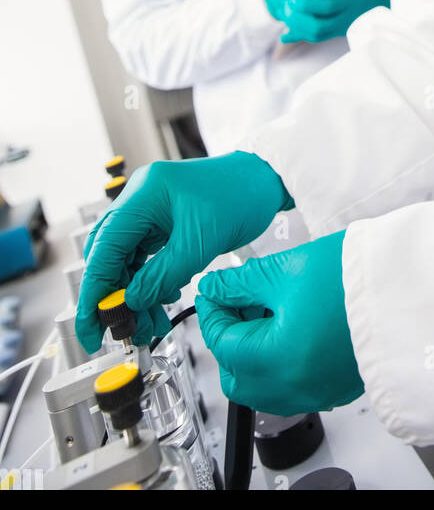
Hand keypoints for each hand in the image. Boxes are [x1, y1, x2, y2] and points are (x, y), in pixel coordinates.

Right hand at [76, 153, 293, 353]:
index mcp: (143, 195)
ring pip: (127, 260)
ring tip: (147, 324)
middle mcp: (140, 200)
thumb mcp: (201, 243)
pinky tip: (160, 300)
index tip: (92, 326)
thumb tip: (131, 302)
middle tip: (121, 330)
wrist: (265, 179)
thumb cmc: (240, 195)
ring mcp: (150, 210)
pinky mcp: (163, 221)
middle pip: (109, 255)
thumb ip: (162, 276)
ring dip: (134, 293)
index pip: (104, 249)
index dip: (94, 292)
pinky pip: (145, 256)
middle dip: (113, 296)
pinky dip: (150, 281)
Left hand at [195, 232, 363, 415]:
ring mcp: (318, 392)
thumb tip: (215, 289)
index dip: (213, 310)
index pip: (221, 342)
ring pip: (263, 387)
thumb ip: (241, 283)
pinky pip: (292, 388)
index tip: (216, 289)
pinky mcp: (337, 389)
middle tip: (239, 303)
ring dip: (254, 354)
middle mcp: (296, 386)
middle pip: (237, 377)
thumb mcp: (287, 269)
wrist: (410, 287)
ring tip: (269, 312)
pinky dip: (281, 365)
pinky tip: (293, 329)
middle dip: (229, 339)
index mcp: (277, 358)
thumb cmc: (356, 275)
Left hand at [276, 0, 389, 43]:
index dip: (309, 3)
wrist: (398, 3)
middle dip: (299, 18)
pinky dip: (301, 36)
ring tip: (285, 12)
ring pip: (318, 34)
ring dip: (298, 27)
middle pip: (319, 26)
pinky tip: (286, 34)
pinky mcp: (341, 30)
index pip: (330, 5)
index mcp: (357, 0)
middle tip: (286, 3)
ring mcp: (345, 26)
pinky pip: (319, 37)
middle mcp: (350, 17)